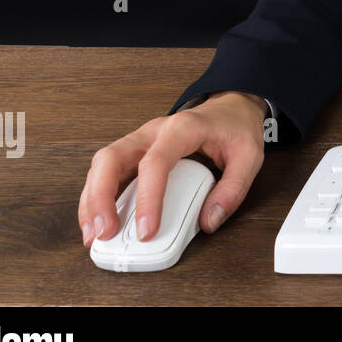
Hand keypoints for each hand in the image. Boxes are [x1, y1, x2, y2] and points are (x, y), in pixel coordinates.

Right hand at [78, 91, 267, 246]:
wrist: (230, 107)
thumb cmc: (235, 128)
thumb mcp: (249, 156)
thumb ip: (233, 189)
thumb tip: (209, 221)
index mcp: (182, 128)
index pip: (155, 162)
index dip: (147, 198)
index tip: (146, 230)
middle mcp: (152, 131)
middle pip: (111, 157)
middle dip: (100, 197)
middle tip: (103, 233)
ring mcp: (139, 140)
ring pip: (101, 164)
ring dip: (92, 200)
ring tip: (93, 235)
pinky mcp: (134, 152)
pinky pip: (106, 171)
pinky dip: (97, 196)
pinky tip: (97, 220)